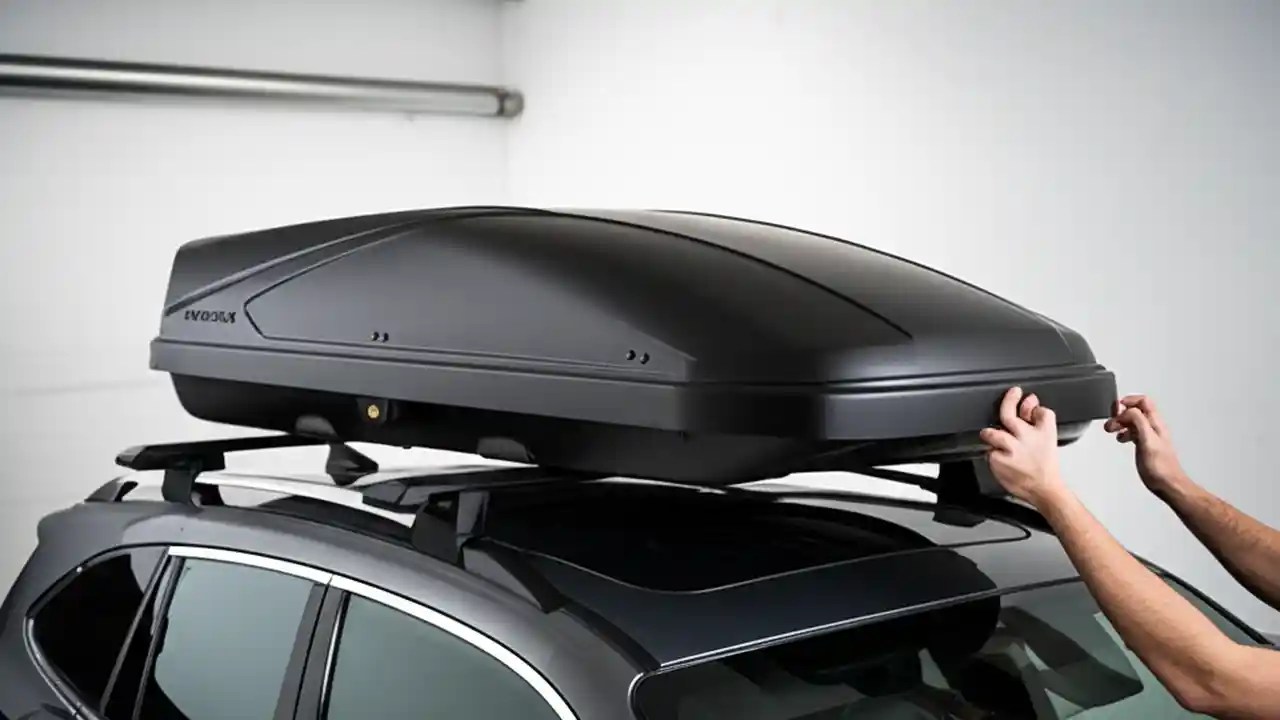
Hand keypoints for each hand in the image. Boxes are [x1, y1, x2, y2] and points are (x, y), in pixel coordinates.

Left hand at [980, 387, 1068, 508]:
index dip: (1027, 402)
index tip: (1020, 394)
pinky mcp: (999, 460)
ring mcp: (1011, 449)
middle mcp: (1026, 438)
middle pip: (1008, 415)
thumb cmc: (1044, 465)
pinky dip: (993, 453)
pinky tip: (1002, 459)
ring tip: (993, 437)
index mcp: (1043, 432)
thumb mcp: (1048, 438)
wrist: (1043, 489)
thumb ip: (1037, 417)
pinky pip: (989, 451)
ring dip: (990, 434)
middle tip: (1009, 398)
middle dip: (1007, 402)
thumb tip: (1029, 401)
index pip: (1036, 409)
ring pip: (992, 433)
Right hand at [1103, 395, 1185, 493]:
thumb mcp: (1147, 440)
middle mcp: (1154, 428)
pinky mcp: (1146, 446)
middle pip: (1137, 410)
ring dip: (1121, 422)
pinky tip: (1121, 439)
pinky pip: (1134, 432)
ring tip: (1112, 429)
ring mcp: (1150, 437)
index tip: (1115, 409)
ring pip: (1134, 421)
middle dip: (1121, 413)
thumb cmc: (1160, 468)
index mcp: (1156, 424)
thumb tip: (1127, 411)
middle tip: (1111, 422)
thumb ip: (1138, 422)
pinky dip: (1124, 432)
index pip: (1144, 401)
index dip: (1128, 401)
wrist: (1168, 484)